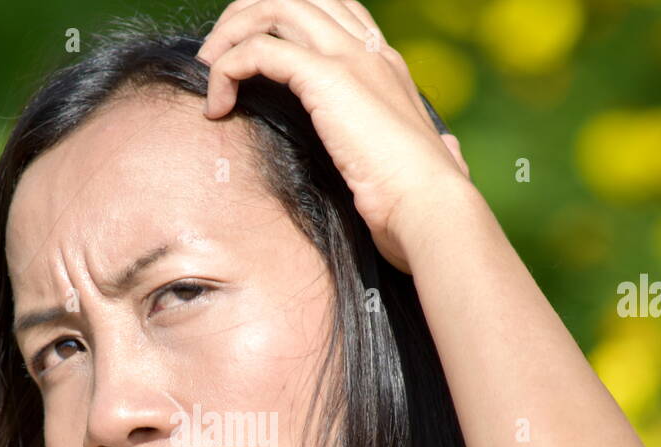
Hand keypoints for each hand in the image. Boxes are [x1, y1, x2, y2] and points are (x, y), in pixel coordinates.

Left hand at [196, 0, 470, 272]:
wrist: (431, 211)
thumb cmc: (423, 203)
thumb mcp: (433, 161)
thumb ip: (438, 148)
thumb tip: (452, 152)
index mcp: (387, 65)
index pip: (331, 9)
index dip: (280, 20)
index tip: (248, 59)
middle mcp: (369, 50)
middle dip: (246, 15)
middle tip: (216, 57)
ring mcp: (350, 58)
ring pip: (273, 7)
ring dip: (230, 34)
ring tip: (209, 71)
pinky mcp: (327, 78)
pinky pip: (259, 49)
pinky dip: (227, 70)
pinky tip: (218, 106)